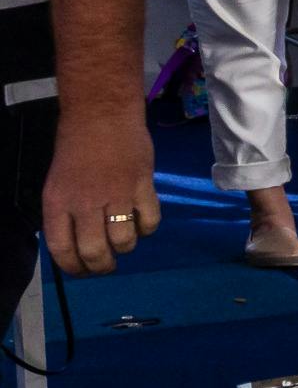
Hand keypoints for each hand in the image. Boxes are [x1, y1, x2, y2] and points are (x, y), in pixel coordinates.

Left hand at [39, 107, 154, 278]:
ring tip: (124, 240)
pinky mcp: (143, 186)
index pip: (62, 249)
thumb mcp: (57, 184)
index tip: (82, 270)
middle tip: (107, 263)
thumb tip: (78, 242)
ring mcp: (117, 195)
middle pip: (96, 252)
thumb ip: (65, 214)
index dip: (73, 267)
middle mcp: (85, 203)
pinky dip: (147, 228)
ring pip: (125, 241)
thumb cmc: (76, 149)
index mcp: (58, 203)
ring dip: (125, 247)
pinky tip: (141, 221)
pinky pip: (150, 221)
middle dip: (102, 266)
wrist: (102, 116)